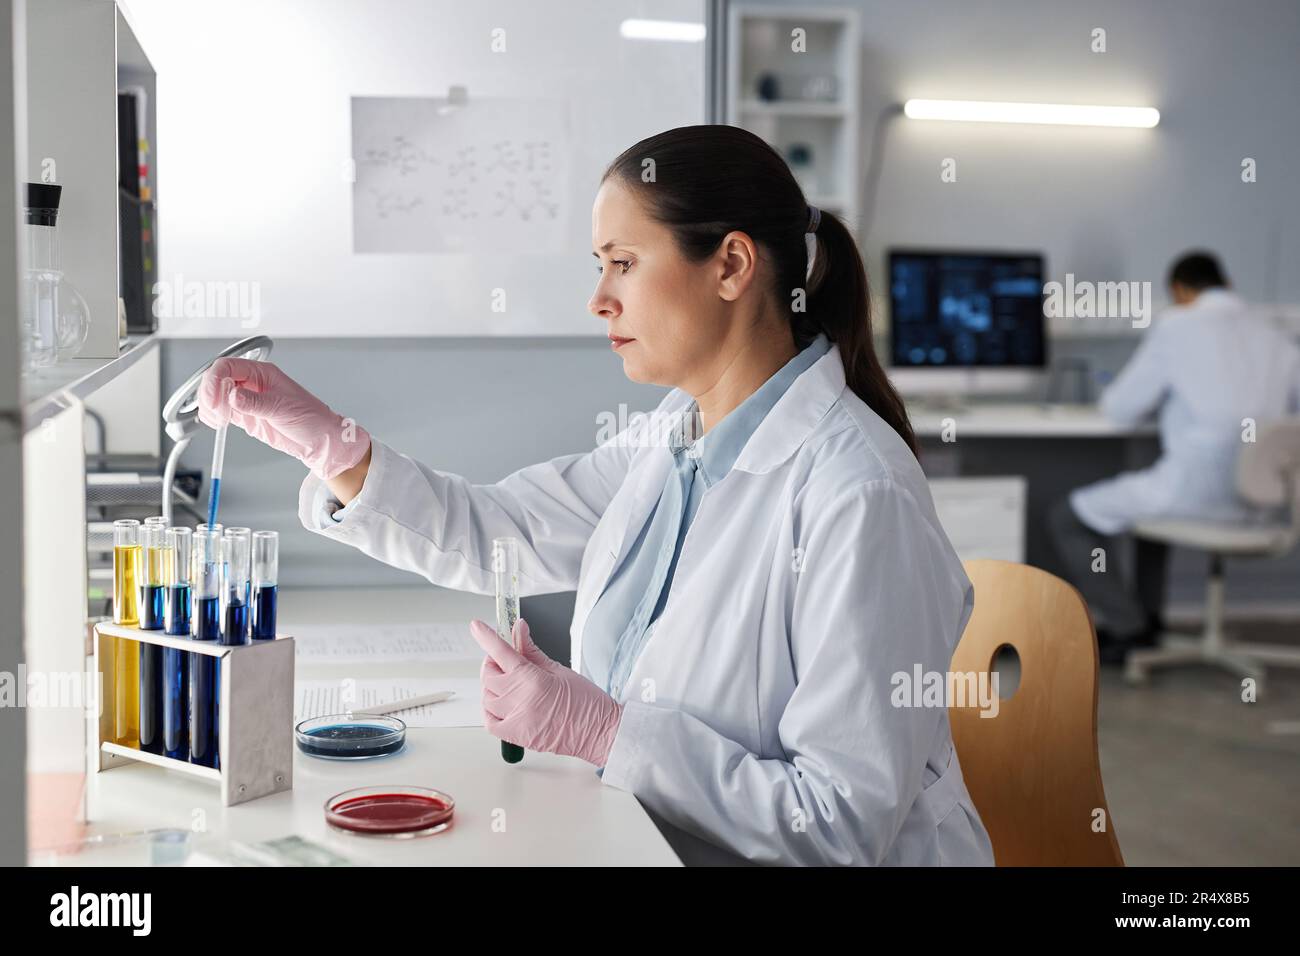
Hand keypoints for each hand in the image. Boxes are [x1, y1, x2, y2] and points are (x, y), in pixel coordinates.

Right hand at [197, 357, 369, 480]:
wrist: (318, 440)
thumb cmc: (311, 418)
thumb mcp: (283, 408)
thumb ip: (255, 402)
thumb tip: (232, 395)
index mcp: (262, 372)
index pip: (228, 366)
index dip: (215, 380)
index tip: (214, 399)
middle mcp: (251, 383)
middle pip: (217, 379)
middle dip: (210, 394)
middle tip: (216, 412)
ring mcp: (246, 399)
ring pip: (216, 395)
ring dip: (210, 406)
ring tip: (219, 421)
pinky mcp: (244, 415)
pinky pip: (221, 411)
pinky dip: (213, 416)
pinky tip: (218, 423)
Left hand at [470, 617, 623, 767]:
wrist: (599, 732)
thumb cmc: (586, 701)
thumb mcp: (558, 668)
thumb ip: (531, 650)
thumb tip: (519, 629)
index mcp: (532, 679)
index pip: (501, 652)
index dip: (486, 636)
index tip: (476, 627)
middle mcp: (520, 699)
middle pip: (489, 674)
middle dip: (493, 663)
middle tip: (505, 660)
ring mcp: (516, 720)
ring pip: (487, 697)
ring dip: (493, 687)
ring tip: (511, 684)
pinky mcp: (516, 737)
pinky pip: (490, 721)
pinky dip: (491, 710)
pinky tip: (503, 704)